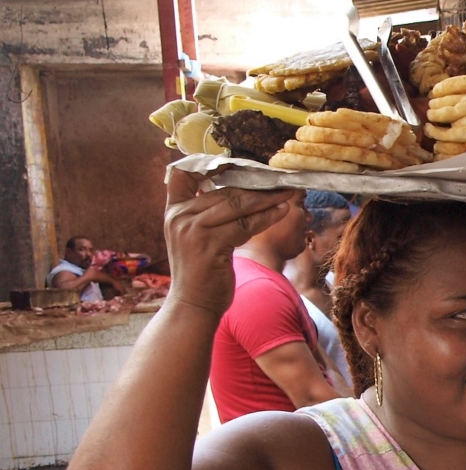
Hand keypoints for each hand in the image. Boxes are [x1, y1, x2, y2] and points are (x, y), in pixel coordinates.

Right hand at [163, 169, 296, 315]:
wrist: (193, 305)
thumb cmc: (200, 273)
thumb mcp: (194, 238)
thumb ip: (205, 215)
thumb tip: (235, 195)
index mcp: (173, 211)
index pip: (182, 173)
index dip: (209, 165)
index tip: (239, 164)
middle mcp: (179, 217)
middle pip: (223, 190)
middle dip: (255, 184)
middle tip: (280, 179)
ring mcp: (193, 230)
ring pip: (236, 204)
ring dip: (266, 198)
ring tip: (288, 192)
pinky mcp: (210, 245)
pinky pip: (244, 224)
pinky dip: (266, 217)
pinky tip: (282, 210)